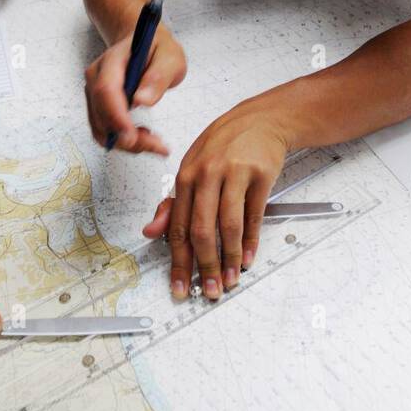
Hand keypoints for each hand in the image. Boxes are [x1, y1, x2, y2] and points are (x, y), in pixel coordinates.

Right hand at [84, 23, 185, 153]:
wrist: (144, 44)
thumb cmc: (157, 49)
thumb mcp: (170, 57)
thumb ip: (159, 76)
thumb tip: (142, 101)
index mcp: (112, 60)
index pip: (106, 90)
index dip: (117, 116)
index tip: (133, 137)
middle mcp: (96, 77)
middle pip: (101, 114)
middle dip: (126, 137)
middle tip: (157, 146)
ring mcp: (94, 92)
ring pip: (100, 128)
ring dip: (126, 143)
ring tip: (155, 142)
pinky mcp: (97, 106)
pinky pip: (104, 130)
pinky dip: (122, 140)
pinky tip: (143, 136)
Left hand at [142, 103, 288, 298]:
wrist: (259, 119)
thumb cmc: (222, 146)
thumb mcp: (191, 168)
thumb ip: (172, 203)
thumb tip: (151, 232)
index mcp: (185, 176)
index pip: (177, 227)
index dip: (178, 262)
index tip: (179, 286)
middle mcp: (207, 174)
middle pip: (202, 230)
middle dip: (204, 266)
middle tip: (208, 290)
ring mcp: (234, 174)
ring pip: (229, 226)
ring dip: (229, 259)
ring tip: (230, 280)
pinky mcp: (260, 175)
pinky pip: (254, 216)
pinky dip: (251, 241)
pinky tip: (247, 258)